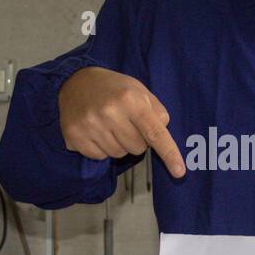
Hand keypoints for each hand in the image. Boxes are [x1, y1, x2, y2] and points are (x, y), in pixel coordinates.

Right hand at [58, 67, 185, 176]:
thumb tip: (162, 134)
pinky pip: (99, 157)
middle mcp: (110, 112)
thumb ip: (157, 112)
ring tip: (109, 125)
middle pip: (138, 148)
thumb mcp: (140, 91)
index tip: (180, 172)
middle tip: (125, 122)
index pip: (154, 133)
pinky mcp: (74, 136)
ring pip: (119, 154)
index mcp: (131, 99)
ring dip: (118, 144)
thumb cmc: (114, 88)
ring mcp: (90, 125)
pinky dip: (101, 148)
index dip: (169, 153)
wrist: (75, 82)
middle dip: (136, 139)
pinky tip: (96, 130)